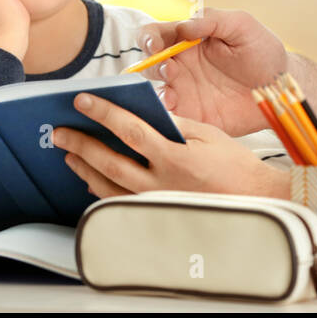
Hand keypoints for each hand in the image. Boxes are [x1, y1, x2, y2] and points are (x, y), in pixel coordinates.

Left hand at [52, 93, 290, 197]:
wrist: (255, 201)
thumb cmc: (235, 165)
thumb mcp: (208, 134)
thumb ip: (174, 123)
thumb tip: (146, 112)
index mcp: (175, 157)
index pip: (130, 130)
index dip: (104, 113)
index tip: (82, 100)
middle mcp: (161, 184)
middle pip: (110, 161)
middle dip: (81, 144)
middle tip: (60, 133)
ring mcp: (156, 204)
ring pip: (109, 188)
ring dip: (85, 169)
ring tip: (70, 155)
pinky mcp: (156, 217)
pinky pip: (120, 205)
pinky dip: (101, 192)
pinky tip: (93, 181)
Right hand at [137, 7, 287, 136]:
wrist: (281, 87)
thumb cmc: (262, 51)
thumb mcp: (242, 25)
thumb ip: (212, 20)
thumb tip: (183, 26)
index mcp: (188, 40)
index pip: (155, 35)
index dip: (148, 38)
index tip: (154, 44)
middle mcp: (181, 66)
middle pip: (149, 64)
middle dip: (152, 66)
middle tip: (170, 70)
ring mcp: (185, 92)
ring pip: (155, 92)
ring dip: (156, 91)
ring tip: (171, 94)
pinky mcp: (194, 115)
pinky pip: (170, 117)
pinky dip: (166, 115)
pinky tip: (176, 112)